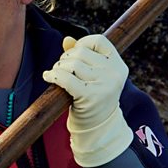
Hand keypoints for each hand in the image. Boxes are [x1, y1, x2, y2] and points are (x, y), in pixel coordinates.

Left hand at [41, 35, 132, 167]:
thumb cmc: (93, 98)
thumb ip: (83, 56)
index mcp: (118, 65)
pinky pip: (67, 79)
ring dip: (58, 67)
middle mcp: (114, 73)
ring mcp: (104, 85)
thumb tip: (67, 40)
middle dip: (66, 58)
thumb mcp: (93, 76)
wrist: (98, 127)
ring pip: (73, 65)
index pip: (99, 41)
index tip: (73, 53)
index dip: (82, 43)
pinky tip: (48, 77)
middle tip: (61, 67)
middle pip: (81, 53)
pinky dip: (53, 76)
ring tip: (55, 74)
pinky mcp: (91, 96)